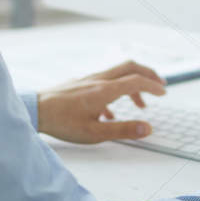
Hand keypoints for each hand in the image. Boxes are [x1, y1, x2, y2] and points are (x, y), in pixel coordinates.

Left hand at [36, 60, 167, 143]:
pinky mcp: (80, 84)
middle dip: (148, 74)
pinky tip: (111, 114)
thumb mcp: (95, 133)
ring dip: (133, 84)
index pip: (136, 81)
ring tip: (140, 105)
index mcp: (105, 90)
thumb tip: (147, 128)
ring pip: (118, 73)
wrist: (35, 110)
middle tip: (159, 85)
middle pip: (130, 67)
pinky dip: (117, 91)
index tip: (164, 93)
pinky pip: (105, 82)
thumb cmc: (62, 123)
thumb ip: (123, 130)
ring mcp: (88, 79)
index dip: (153, 86)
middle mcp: (98, 80)